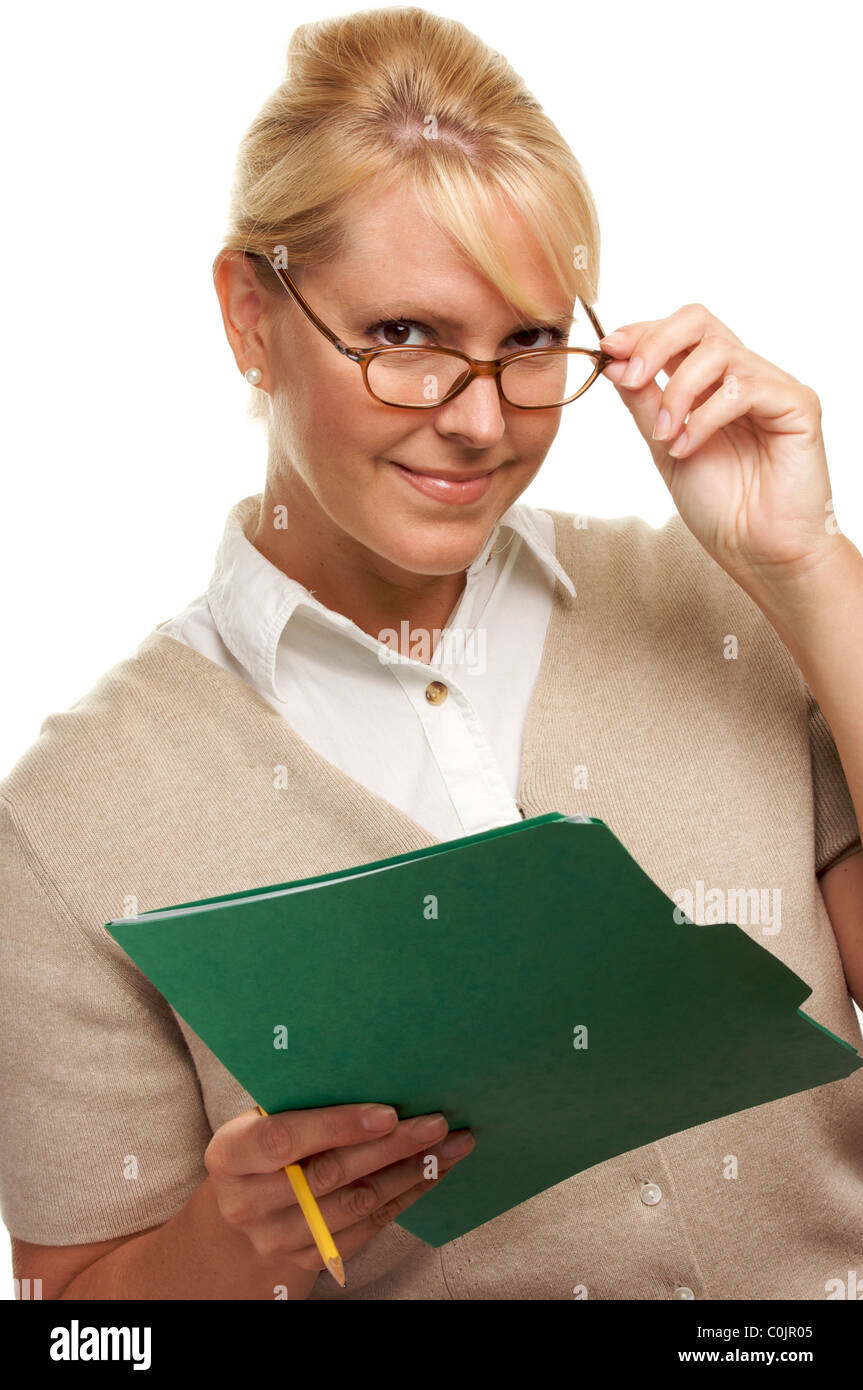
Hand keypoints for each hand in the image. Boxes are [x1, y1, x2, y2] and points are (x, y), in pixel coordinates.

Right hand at [204, 1102, 473, 1269]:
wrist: (238, 1220)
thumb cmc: (259, 1148)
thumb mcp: (259, 1121)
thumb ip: (299, 1103)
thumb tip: (372, 1069)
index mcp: (231, 1155)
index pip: (283, 1139)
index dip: (337, 1125)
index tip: (388, 1112)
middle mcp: (249, 1203)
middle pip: (330, 1175)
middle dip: (392, 1147)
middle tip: (436, 1124)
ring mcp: (278, 1238)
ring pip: (357, 1204)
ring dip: (410, 1173)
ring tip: (449, 1146)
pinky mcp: (309, 1259)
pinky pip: (368, 1228)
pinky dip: (404, 1197)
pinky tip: (432, 1173)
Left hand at [598, 303, 844, 594]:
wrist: (756, 551)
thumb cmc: (719, 506)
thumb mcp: (663, 447)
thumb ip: (644, 403)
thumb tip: (615, 361)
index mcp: (710, 383)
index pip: (678, 332)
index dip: (641, 333)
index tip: (608, 349)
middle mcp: (742, 375)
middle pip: (699, 321)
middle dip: (655, 343)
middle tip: (630, 377)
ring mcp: (772, 386)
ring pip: (718, 352)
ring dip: (678, 394)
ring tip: (665, 438)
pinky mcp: (797, 404)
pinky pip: (744, 388)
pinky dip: (706, 416)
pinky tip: (689, 447)